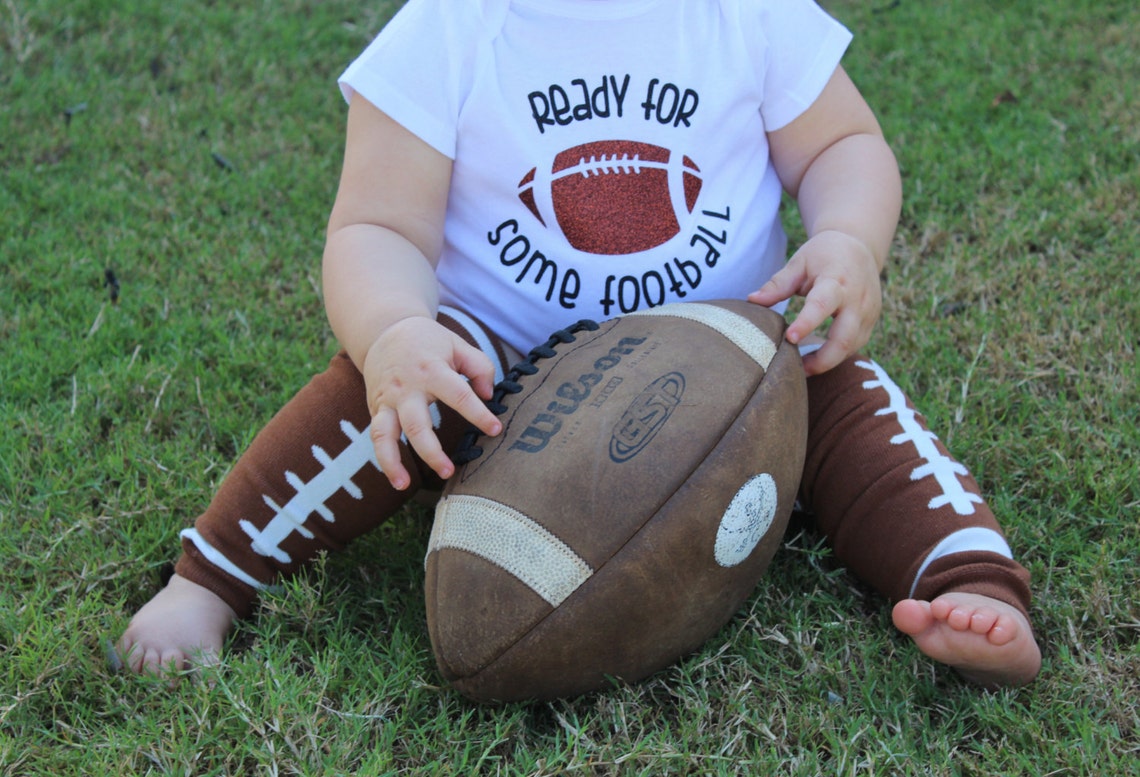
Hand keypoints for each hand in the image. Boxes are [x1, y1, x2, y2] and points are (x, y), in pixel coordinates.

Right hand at [362, 317, 500, 489]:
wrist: (384, 331)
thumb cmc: (429, 342)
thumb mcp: (458, 345)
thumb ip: (480, 367)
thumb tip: (489, 397)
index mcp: (431, 370)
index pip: (458, 396)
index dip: (478, 415)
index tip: (496, 430)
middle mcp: (406, 388)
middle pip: (417, 424)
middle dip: (432, 451)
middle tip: (450, 471)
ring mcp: (387, 400)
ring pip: (384, 434)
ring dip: (393, 461)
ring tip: (405, 485)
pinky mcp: (376, 409)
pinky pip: (376, 436)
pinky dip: (383, 459)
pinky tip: (397, 479)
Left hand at [748, 230, 881, 374]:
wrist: (860, 247)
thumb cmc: (823, 255)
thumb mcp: (799, 263)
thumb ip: (777, 284)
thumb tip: (752, 300)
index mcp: (836, 280)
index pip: (822, 305)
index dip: (806, 324)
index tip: (789, 338)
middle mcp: (857, 298)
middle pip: (844, 337)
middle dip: (822, 359)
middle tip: (798, 369)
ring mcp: (868, 312)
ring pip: (852, 346)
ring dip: (829, 361)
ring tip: (804, 367)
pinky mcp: (871, 321)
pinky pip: (856, 345)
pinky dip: (838, 356)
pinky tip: (819, 359)